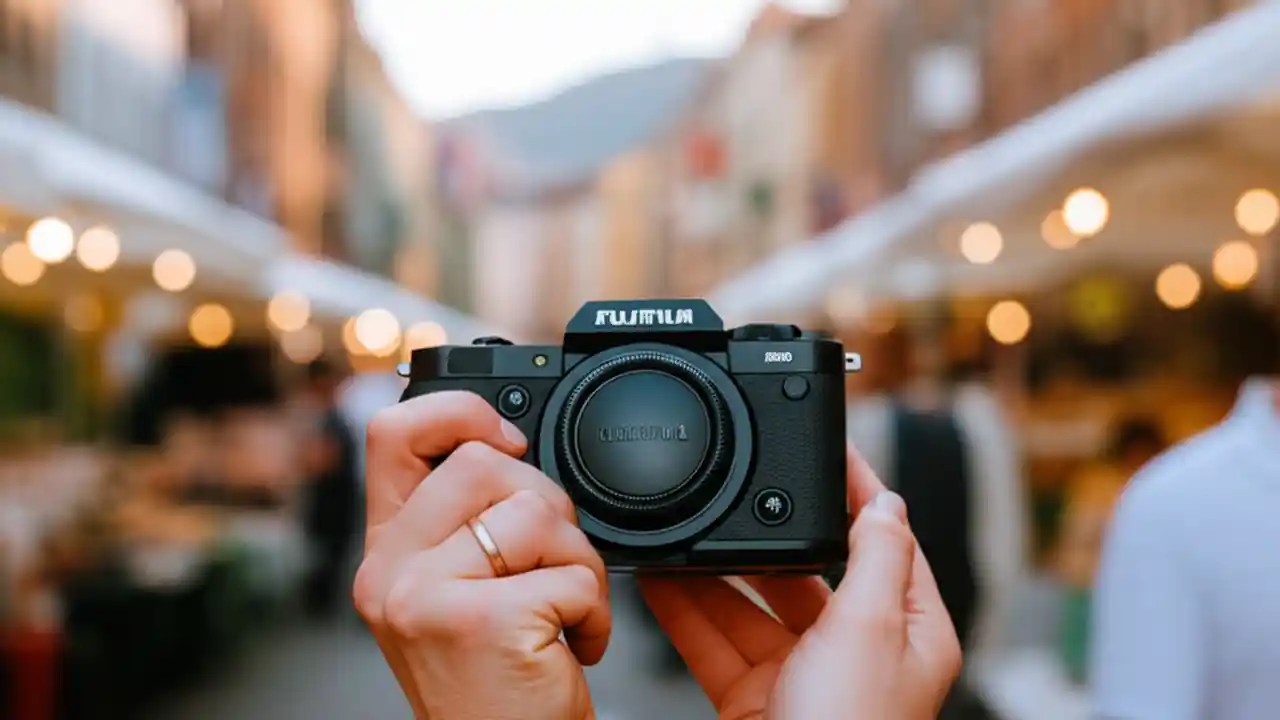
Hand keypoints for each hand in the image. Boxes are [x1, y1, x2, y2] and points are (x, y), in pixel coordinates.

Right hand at [354, 392, 610, 719]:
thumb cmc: (492, 683)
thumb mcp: (454, 593)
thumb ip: (461, 523)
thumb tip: (509, 448)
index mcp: (386, 553)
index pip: (392, 434)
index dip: (457, 412)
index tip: (508, 440)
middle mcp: (390, 572)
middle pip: (484, 463)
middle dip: (548, 505)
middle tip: (550, 564)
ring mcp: (428, 596)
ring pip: (537, 512)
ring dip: (579, 561)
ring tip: (563, 610)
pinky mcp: (483, 622)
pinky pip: (571, 574)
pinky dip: (595, 610)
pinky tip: (572, 645)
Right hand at [640, 446, 960, 719]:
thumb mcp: (874, 629)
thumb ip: (878, 558)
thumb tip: (886, 500)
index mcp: (909, 629)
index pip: (884, 539)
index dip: (856, 491)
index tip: (826, 448)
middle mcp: (859, 650)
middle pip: (806, 572)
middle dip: (761, 538)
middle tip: (728, 491)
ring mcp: (804, 676)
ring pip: (752, 606)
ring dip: (713, 574)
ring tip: (679, 535)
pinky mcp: (756, 699)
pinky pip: (717, 643)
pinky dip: (687, 614)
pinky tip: (661, 584)